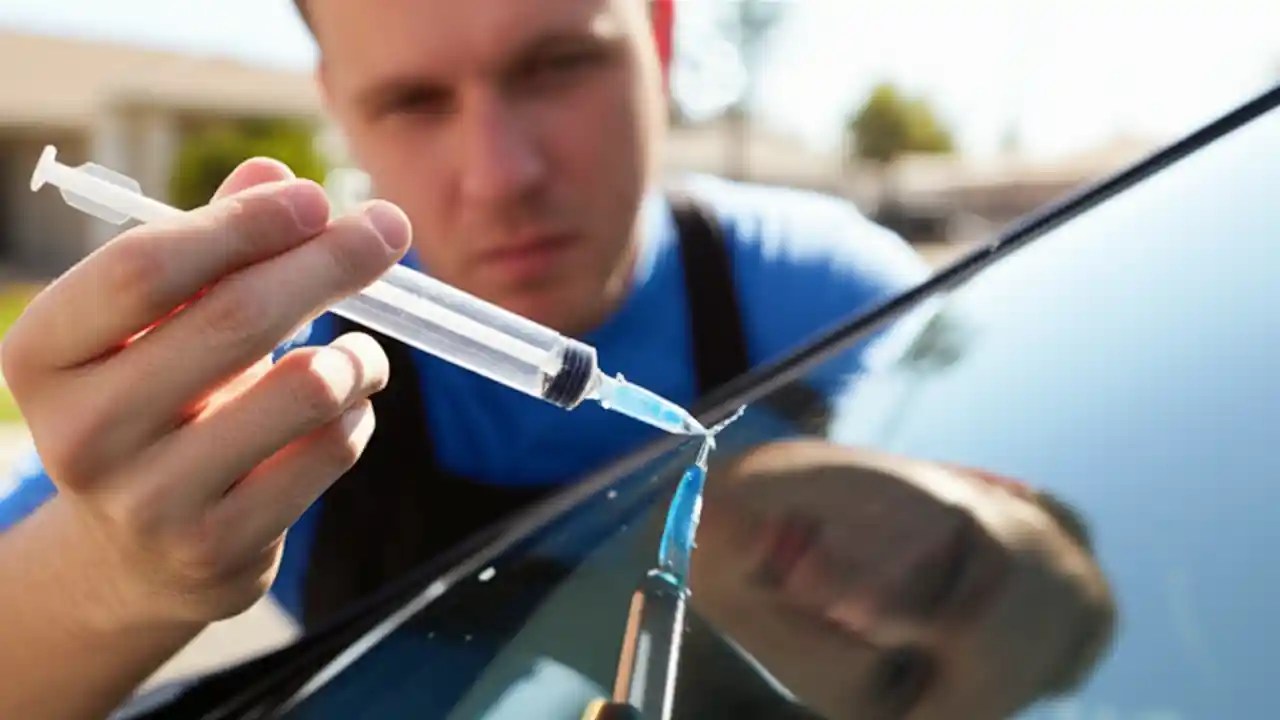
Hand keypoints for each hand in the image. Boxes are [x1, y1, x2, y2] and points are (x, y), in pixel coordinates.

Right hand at [0, 158, 409, 630]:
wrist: (132, 555)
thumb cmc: (154, 406)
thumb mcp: (157, 327)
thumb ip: (210, 250)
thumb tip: (276, 174)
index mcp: (44, 354)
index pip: (144, 268)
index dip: (244, 223)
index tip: (316, 198)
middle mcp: (83, 432)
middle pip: (237, 317)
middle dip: (331, 261)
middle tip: (390, 231)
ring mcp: (150, 500)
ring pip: (305, 389)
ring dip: (358, 354)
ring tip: (363, 351)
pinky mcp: (221, 548)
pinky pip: (331, 451)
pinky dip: (358, 414)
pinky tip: (347, 409)